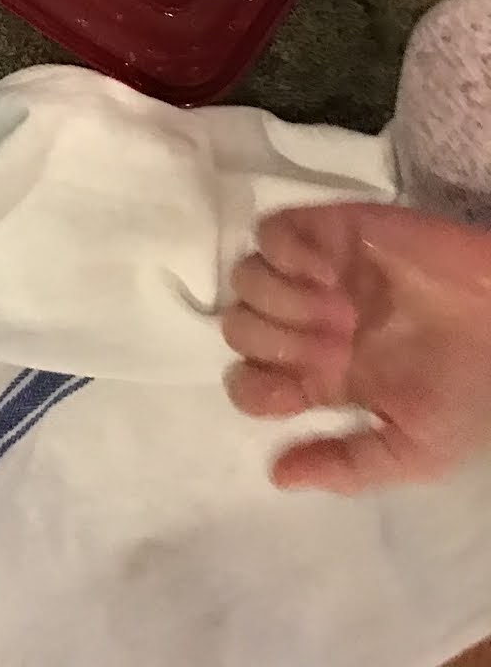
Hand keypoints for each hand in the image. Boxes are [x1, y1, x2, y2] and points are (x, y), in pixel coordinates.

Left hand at [222, 201, 490, 492]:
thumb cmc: (468, 389)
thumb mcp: (416, 450)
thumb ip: (348, 466)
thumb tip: (277, 476)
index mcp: (320, 376)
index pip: (246, 381)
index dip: (254, 388)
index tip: (297, 394)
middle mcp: (305, 323)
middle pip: (237, 326)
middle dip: (274, 342)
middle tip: (334, 347)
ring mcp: (313, 273)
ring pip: (245, 278)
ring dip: (283, 300)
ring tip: (340, 312)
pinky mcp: (330, 229)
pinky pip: (271, 232)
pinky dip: (287, 254)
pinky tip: (327, 274)